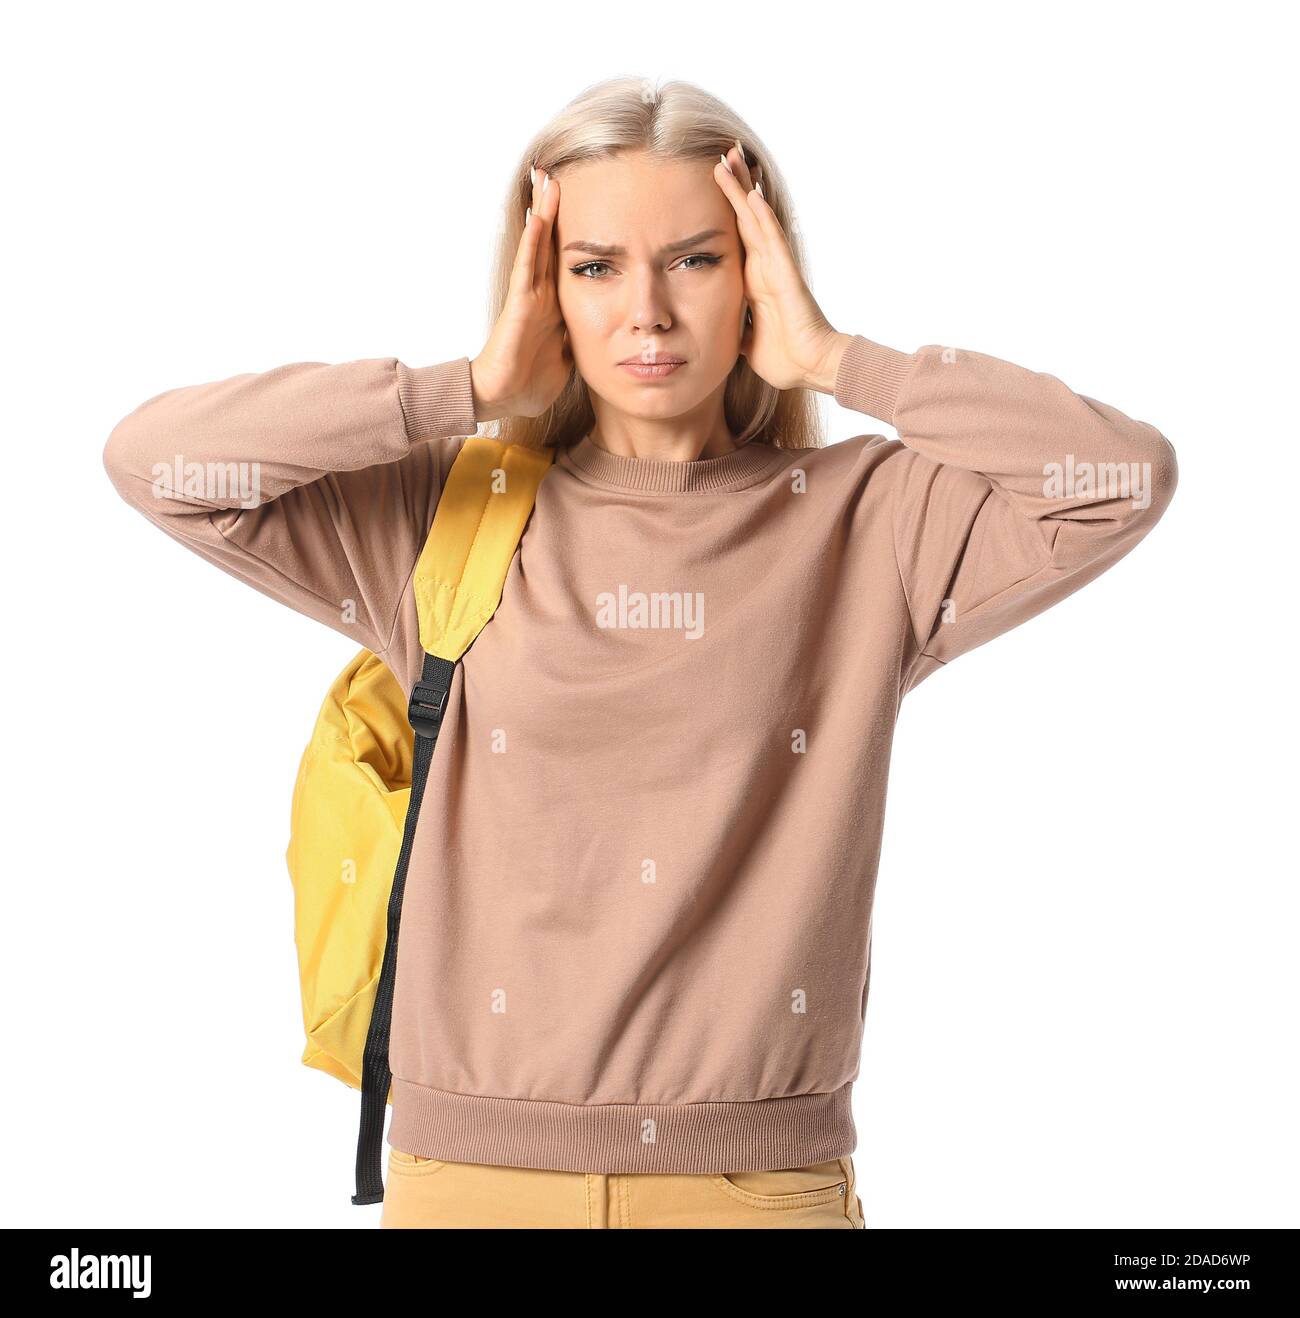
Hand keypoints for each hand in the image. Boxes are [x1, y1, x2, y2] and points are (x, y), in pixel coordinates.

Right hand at [469, 165, 571, 420]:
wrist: (502, 400)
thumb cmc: (529, 384)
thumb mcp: (566, 359)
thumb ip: (579, 342)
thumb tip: (602, 338)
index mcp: (554, 308)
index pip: (567, 263)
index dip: (574, 235)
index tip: (585, 206)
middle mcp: (541, 296)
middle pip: (550, 244)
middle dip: (552, 210)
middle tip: (556, 174)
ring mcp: (529, 298)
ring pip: (537, 247)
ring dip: (541, 213)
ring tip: (545, 180)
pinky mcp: (519, 308)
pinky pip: (527, 270)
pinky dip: (532, 244)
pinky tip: (536, 219)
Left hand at [713, 143, 849, 392]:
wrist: (808, 368)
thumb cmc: (783, 358)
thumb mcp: (743, 340)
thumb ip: (731, 326)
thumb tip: (712, 327)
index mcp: (752, 279)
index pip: (735, 235)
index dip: (725, 208)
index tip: (711, 183)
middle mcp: (763, 266)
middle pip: (746, 216)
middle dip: (735, 185)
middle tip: (722, 152)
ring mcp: (775, 267)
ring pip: (757, 220)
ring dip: (743, 189)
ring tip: (731, 157)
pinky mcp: (786, 275)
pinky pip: (772, 241)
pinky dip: (761, 218)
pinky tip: (750, 195)